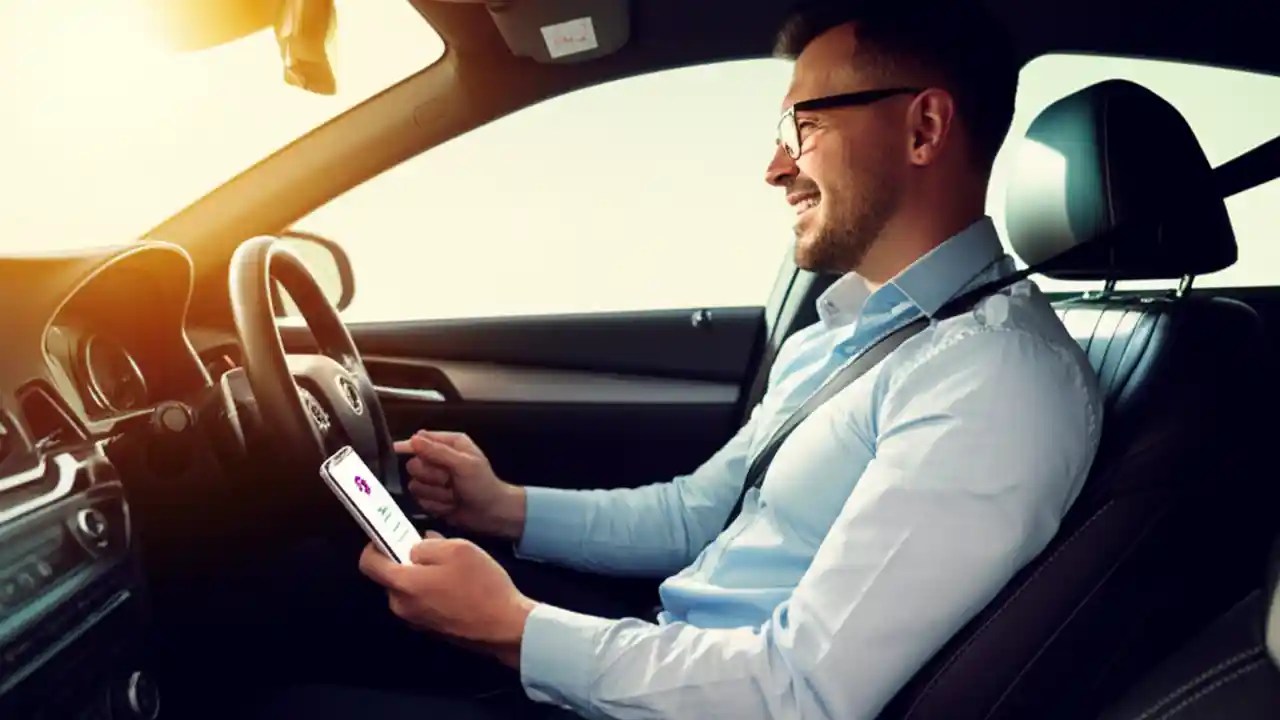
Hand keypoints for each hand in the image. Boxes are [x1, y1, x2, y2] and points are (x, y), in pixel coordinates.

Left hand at [359, 531, 536, 666]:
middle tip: (434, 550)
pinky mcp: (433, 630)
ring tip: (453, 569)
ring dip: (423, 577)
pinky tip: (459, 587)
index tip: (389, 535)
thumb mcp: (456, 549)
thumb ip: (427, 545)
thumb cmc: (481, 586)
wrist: (505, 627)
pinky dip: (433, 592)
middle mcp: (404, 607)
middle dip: (406, 560)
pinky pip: (424, 603)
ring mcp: (418, 621)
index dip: (375, 545)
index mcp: (404, 585)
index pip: (369, 563)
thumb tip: (415, 548)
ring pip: (409, 590)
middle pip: (391, 577)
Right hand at [394, 431, 526, 539]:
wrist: (491, 513)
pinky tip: (451, 504)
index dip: (410, 446)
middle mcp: (440, 459)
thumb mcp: (463, 464)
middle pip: (414, 465)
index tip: (398, 449)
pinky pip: (420, 501)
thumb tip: (414, 439)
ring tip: (454, 494)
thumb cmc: (483, 485)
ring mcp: (434, 480)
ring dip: (437, 494)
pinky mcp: (431, 497)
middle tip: (450, 481)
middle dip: (432, 477)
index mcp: (450, 444)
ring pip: (416, 485)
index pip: (421, 440)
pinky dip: (437, 505)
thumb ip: (438, 451)